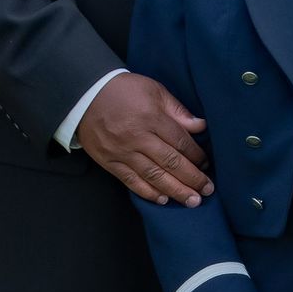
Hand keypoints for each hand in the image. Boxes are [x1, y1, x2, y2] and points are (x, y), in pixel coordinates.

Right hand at [77, 72, 211, 205]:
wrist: (85, 95)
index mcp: (151, 117)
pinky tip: (163, 199)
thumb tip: (201, 126)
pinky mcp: (110, 162)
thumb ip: (177, 110)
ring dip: (175, 190)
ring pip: (153, 176)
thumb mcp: (154, 90)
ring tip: (192, 201)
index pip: (180, 142)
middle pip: (170, 162)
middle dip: (192, 178)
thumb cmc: (123, 91)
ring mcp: (122, 152)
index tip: (207, 164)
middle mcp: (138, 137)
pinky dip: (148, 192)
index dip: (196, 156)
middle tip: (207, 190)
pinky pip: (131, 182)